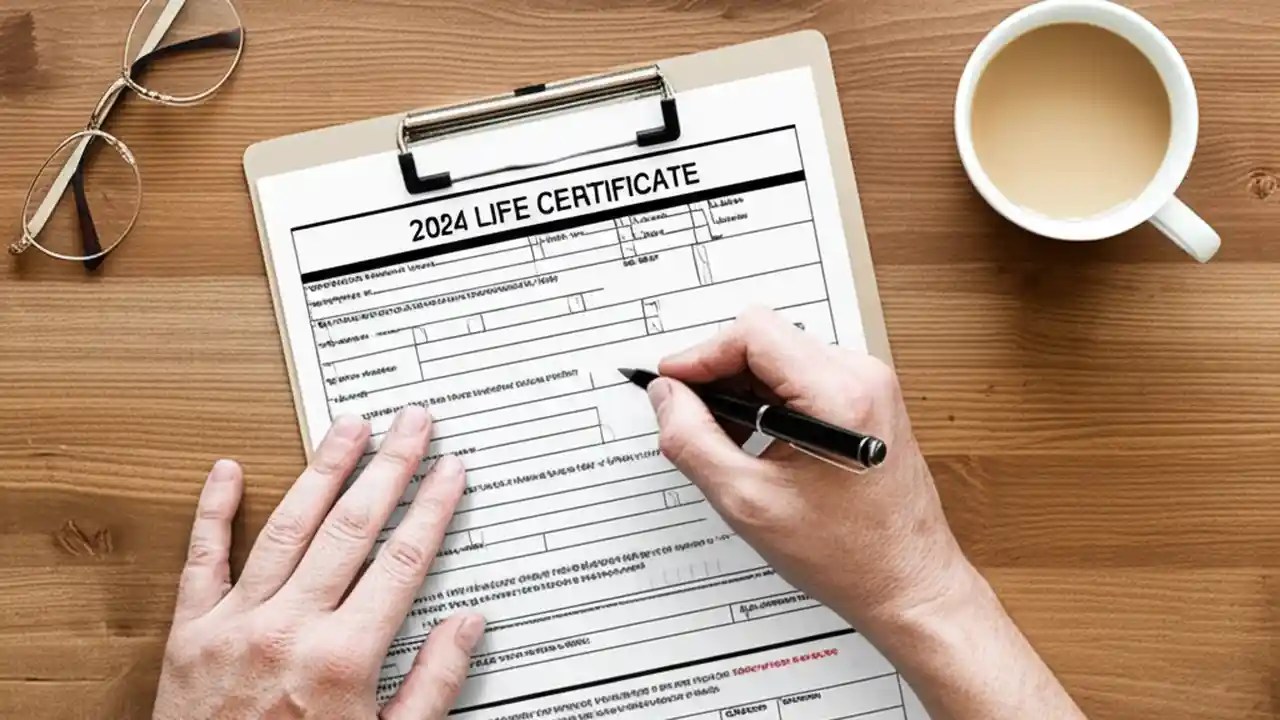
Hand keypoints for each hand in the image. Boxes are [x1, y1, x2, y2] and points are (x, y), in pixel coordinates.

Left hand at [153, 406, 483, 719]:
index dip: (434, 508)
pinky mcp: (190, 634)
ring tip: (348, 426)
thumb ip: (433, 685)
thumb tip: (468, 626)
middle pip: (352, 527)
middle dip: (390, 467)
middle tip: (412, 423)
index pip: (403, 561)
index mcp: (343, 660)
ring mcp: (235, 625)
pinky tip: (230, 470)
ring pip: (287, 526)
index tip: (452, 471)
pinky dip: (214, 510)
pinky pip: (202, 559)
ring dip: (323, 470)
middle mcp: (289, 630)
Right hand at [649, 308, 974, 638]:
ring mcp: (870, 388)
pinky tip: (754, 443)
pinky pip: (803, 380)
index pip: (753, 332)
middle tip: (689, 417)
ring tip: (722, 440)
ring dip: (743, 390)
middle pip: (767, 340)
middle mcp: (863, 378)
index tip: (672, 383)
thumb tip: (667, 397)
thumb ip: (693, 440)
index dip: (702, 354)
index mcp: (840, 394)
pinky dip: (768, 403)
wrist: (908, 584)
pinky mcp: (869, 403)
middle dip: (719, 374)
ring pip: (782, 359)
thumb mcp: (748, 501)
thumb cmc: (849, 556)